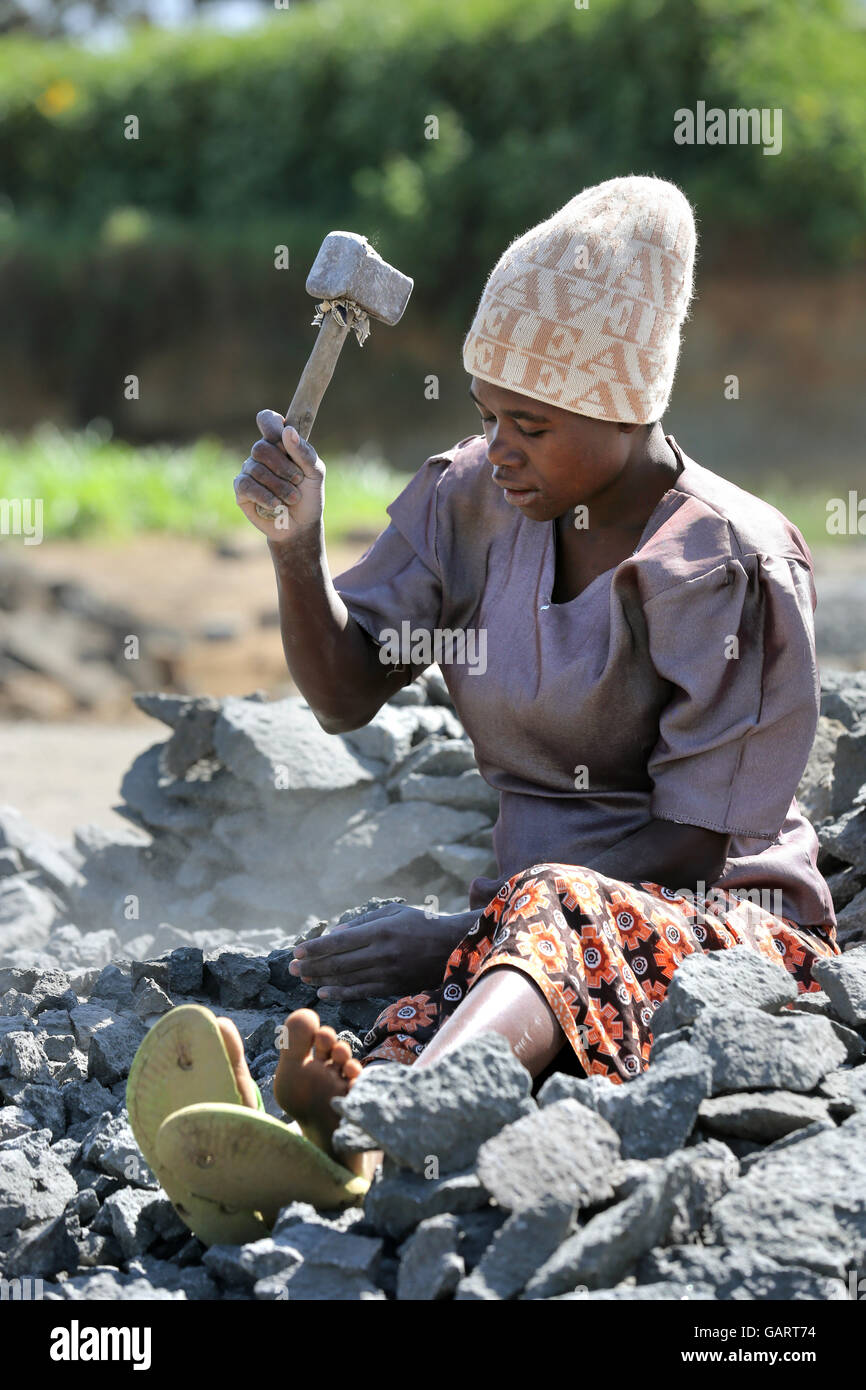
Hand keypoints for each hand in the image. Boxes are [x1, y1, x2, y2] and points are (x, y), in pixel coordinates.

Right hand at [234, 408, 324, 540]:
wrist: (301, 526)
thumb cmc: (309, 496)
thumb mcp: (315, 474)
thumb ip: (304, 453)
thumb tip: (288, 431)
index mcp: (280, 444)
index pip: (267, 420)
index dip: (271, 423)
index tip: (284, 434)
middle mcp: (262, 455)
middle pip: (261, 447)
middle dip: (283, 466)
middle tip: (298, 480)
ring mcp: (249, 471)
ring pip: (255, 468)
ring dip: (279, 485)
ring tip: (292, 498)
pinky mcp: (241, 490)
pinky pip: (246, 485)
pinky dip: (264, 496)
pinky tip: (276, 505)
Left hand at [288, 904, 475, 1000]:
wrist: (453, 947)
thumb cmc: (421, 923)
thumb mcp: (393, 912)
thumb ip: (362, 922)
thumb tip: (335, 934)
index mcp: (380, 931)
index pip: (339, 942)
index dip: (315, 948)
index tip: (296, 951)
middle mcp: (382, 954)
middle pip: (338, 963)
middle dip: (311, 966)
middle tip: (291, 968)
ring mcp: (387, 973)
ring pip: (346, 979)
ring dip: (321, 980)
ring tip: (303, 978)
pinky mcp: (393, 987)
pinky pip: (362, 992)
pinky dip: (341, 993)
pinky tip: (324, 993)